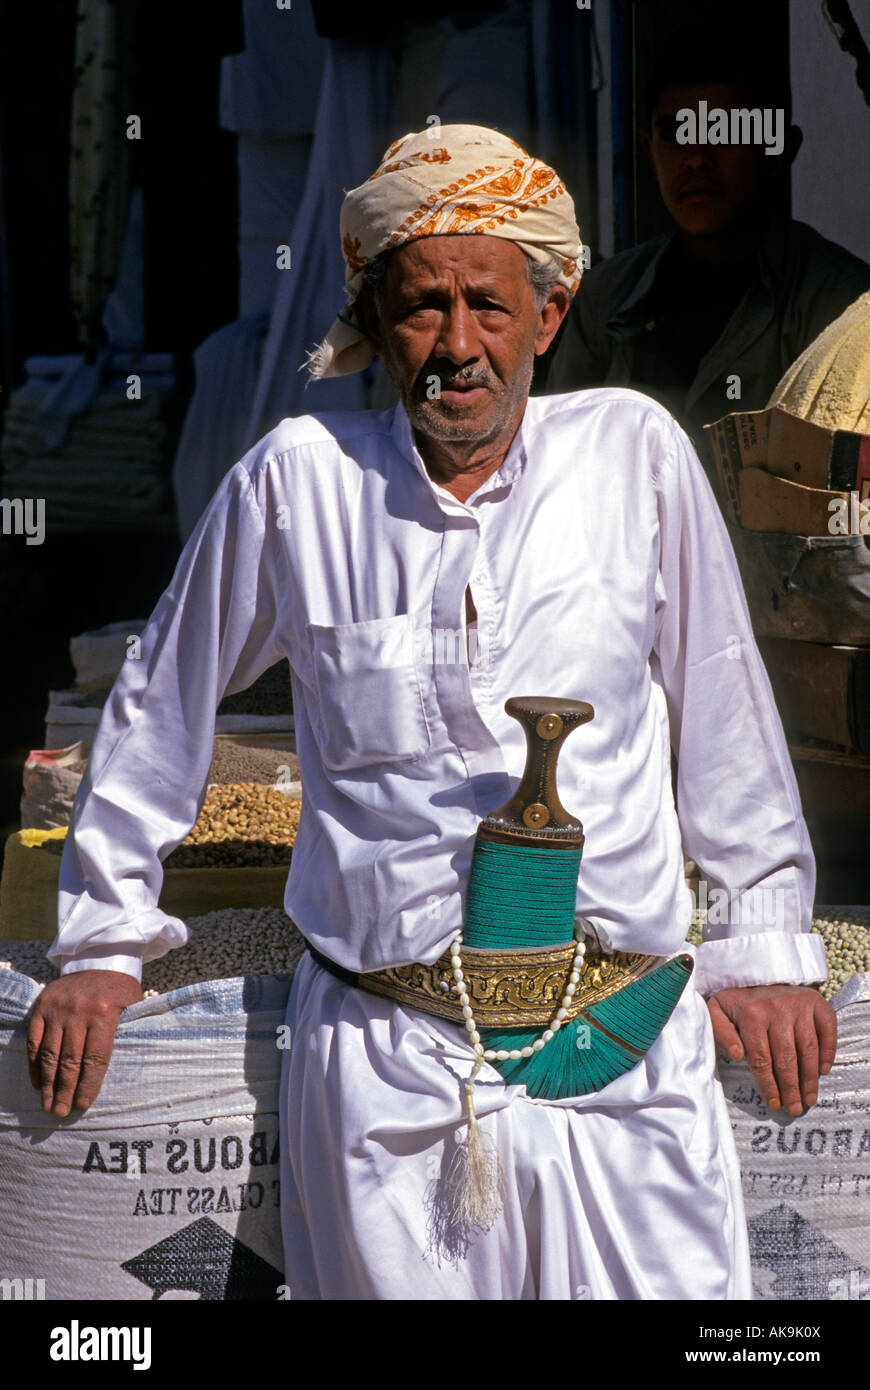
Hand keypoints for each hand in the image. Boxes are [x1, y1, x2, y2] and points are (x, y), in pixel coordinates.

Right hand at [27, 970, 143, 1116]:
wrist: (100, 960)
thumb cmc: (120, 991)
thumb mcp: (133, 1007)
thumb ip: (128, 1035)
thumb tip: (128, 1076)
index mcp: (105, 1014)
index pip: (95, 1059)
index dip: (88, 1086)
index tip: (83, 1106)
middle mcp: (79, 1011)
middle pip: (70, 1061)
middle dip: (65, 1091)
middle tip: (60, 1113)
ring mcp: (58, 1009)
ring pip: (50, 1055)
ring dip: (47, 1084)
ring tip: (48, 1105)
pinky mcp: (42, 1007)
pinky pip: (35, 1041)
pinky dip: (35, 1064)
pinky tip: (37, 1083)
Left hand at [707, 984, 836, 1115]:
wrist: (761, 977)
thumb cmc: (739, 1005)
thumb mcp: (718, 1013)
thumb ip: (720, 1034)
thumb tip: (738, 1055)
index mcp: (751, 1014)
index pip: (760, 1058)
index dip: (768, 1085)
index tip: (774, 1104)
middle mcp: (776, 1008)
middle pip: (786, 1057)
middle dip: (791, 1088)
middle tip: (794, 1108)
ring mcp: (798, 1004)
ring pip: (808, 1048)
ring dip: (810, 1078)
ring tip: (809, 1098)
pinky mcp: (816, 1002)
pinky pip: (827, 1030)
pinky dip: (828, 1052)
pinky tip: (823, 1071)